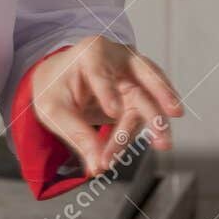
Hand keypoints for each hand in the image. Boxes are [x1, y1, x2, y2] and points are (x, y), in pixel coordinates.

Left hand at [29, 36, 183, 177]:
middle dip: (156, 100)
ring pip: (149, 97)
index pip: (100, 72)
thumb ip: (76, 135)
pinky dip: (146, 129)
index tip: (113, 112)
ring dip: (158, 120)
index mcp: (91, 52)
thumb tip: (98, 166)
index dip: (107, 92)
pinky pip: (144, 111)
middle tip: (164, 123)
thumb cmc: (55, 88)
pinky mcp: (139, 91)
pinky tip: (149, 144)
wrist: (60, 80)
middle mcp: (119, 58)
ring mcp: (133, 74)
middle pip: (143, 77)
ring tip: (164, 143)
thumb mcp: (54, 110)